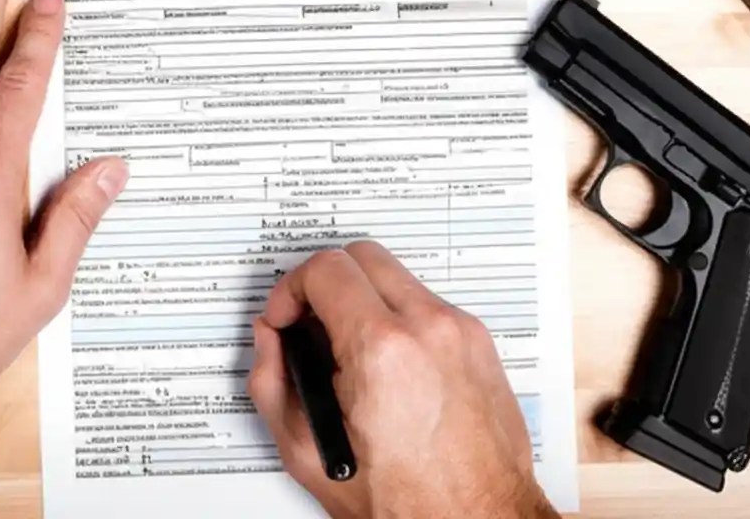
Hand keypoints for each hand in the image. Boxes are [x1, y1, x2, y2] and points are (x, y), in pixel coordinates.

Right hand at [249, 242, 557, 518]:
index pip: (325, 269)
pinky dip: (398, 319)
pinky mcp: (480, 341)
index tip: (285, 318)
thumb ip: (272, 382)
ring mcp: (461, 330)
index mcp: (382, 350)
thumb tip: (270, 339)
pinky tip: (386, 366)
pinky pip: (427, 304)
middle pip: (362, 255)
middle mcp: (428, 327)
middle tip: (310, 325)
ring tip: (348, 353)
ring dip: (363, 299)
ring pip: (396, 276)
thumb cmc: (405, 500)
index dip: (290, 288)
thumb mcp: (307, 452)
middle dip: (326, 282)